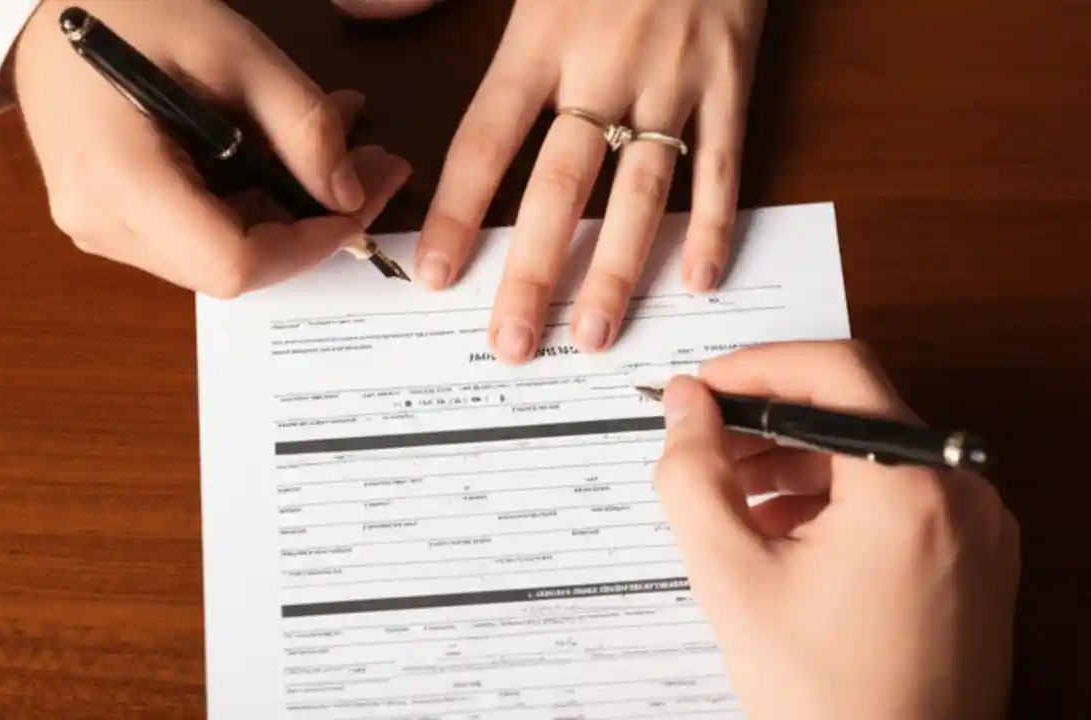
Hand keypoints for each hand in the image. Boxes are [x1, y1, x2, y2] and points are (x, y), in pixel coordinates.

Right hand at [14, 0, 410, 296]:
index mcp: (117, 179)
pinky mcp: (109, 223)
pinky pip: (196, 237)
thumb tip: (349, 196)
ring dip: (286, 215)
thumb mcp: (235, 50)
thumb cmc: (133, 10)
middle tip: (368, 170)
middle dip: (308, 231)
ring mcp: (98, 230)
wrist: (48, 3)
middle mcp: (100, 223)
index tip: (356, 204)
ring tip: (336, 149)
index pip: (232, 264)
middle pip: (230, 270)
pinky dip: (251, 204)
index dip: (307, 248)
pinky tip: (280, 155)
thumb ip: (303, 126)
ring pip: (219, 258)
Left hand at [414, 0, 766, 361]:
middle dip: (533, 272)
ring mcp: (674, 74)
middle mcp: (603, 64)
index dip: (460, 214)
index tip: (439, 276)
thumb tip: (356, 14)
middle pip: (560, 186)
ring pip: (642, 187)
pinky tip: (697, 276)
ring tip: (592, 333)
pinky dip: (716, 220)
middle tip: (511, 342)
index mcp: (540, 33)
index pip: (486, 141)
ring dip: (617, 268)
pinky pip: (725, 160)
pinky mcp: (734, 73)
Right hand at [653, 341, 1019, 719]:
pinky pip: (901, 495)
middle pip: (856, 409)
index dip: (756, 367)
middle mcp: (962, 495)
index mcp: (910, 489)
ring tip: (736, 499)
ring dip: (799, 460)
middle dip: (770, 420)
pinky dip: (838, 496)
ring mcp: (978, 529)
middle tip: (707, 444)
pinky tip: (784, 533)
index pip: (834, 370)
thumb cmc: (828, 701)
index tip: (705, 391)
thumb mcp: (731, 578)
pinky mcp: (976, 558)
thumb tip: (686, 407)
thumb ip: (692, 476)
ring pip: (876, 453)